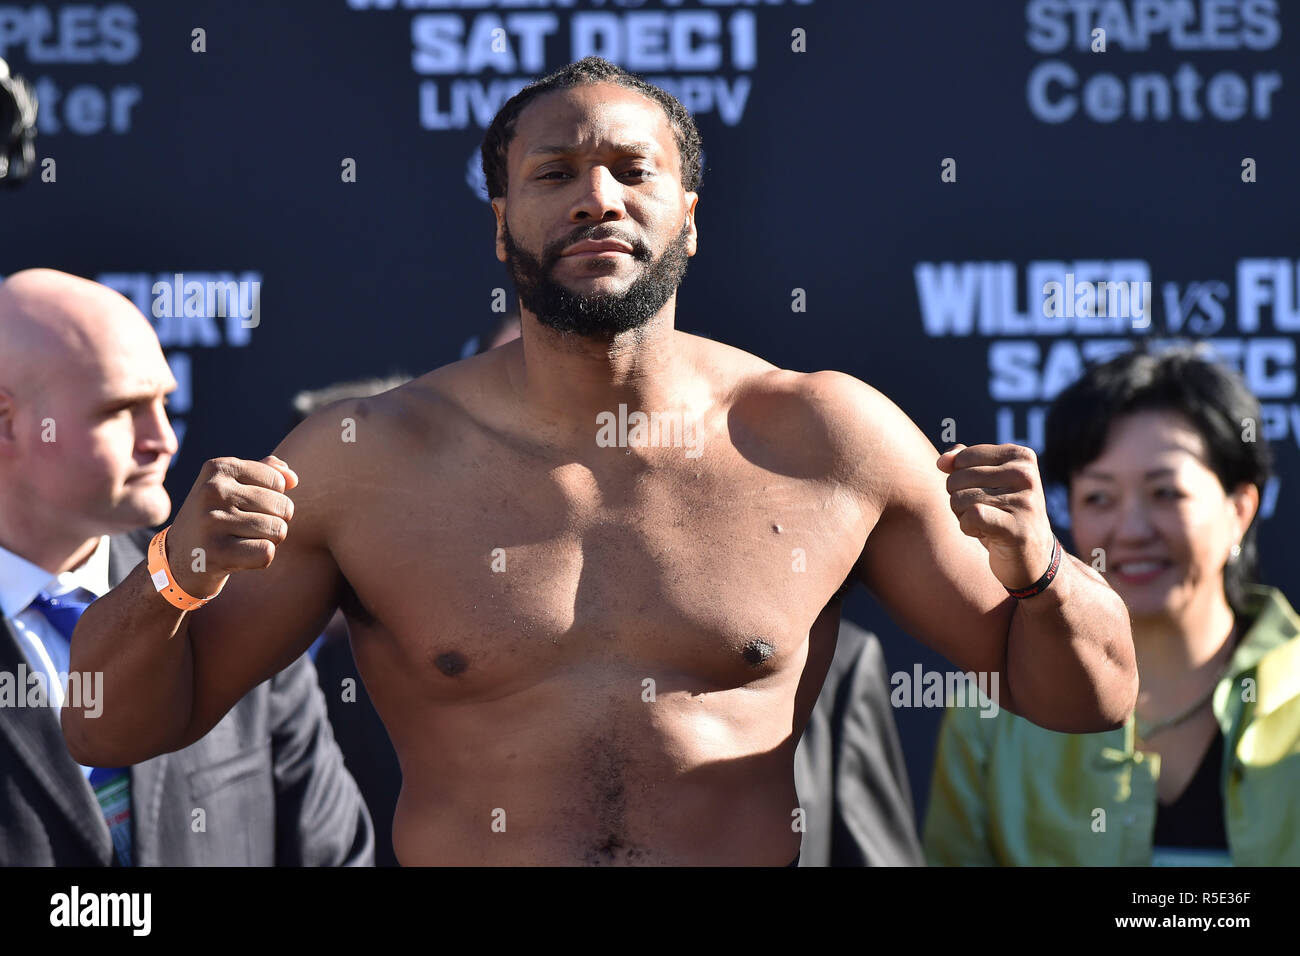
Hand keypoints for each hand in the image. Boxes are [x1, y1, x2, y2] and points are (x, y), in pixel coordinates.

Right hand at [165, 455, 298, 597]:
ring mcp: (212, 521)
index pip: (278, 481)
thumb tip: (292, 478)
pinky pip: (267, 552)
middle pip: (283, 507)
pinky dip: (260, 559)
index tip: (247, 507)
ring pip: (278, 530)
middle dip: (275, 521)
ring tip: (242, 541)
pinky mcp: (216, 552)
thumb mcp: (234, 486)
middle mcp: (213, 490)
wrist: (180, 558)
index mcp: (219, 467)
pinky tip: (239, 557)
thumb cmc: (217, 517)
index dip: (273, 499)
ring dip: (269, 540)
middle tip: (246, 529)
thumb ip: (266, 472)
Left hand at [936, 443, 1056, 591]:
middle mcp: (1025, 475)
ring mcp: (1024, 502)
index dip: (960, 479)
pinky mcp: (1016, 528)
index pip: (963, 457)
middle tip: (985, 513)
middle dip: (960, 500)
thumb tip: (941, 461)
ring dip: (963, 516)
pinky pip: (970, 516)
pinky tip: (984, 534)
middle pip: (957, 478)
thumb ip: (961, 463)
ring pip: (959, 499)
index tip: (984, 494)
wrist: (1032, 557)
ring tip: (987, 524)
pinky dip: (967, 528)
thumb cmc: (1001, 515)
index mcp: (1020, 457)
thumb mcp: (985, 483)